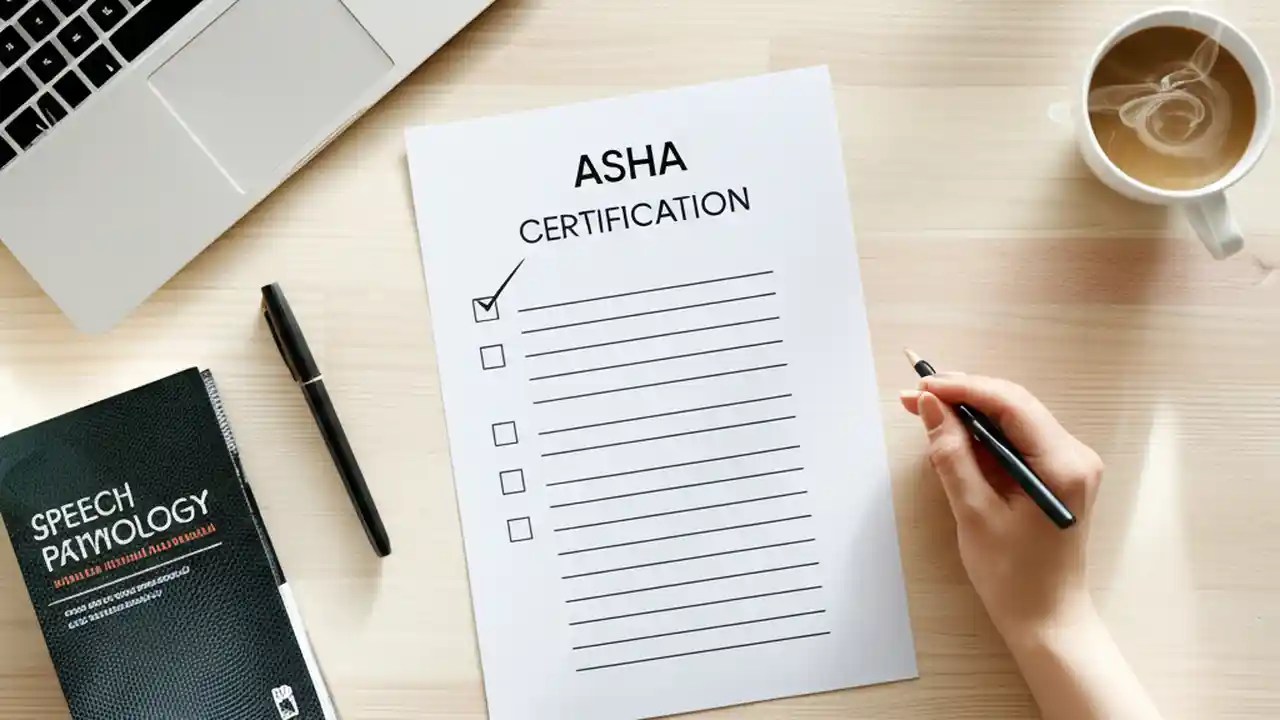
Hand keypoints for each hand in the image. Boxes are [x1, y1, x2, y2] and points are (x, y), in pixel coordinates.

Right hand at [901, 374, 1103, 641]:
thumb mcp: (974, 513)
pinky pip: (1014, 441)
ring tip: (924, 416)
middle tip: (913, 398)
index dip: (964, 388)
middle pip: (1013, 405)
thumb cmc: (1014, 577)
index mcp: (1063, 464)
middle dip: (962, 397)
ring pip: (1011, 420)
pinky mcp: (1055, 474)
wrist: (1046, 619)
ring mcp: (1068, 464)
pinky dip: (981, 437)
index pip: (1011, 403)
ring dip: (968, 416)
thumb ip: (952, 455)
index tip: (922, 386)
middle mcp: (1074, 455)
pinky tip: (950, 441)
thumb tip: (932, 407)